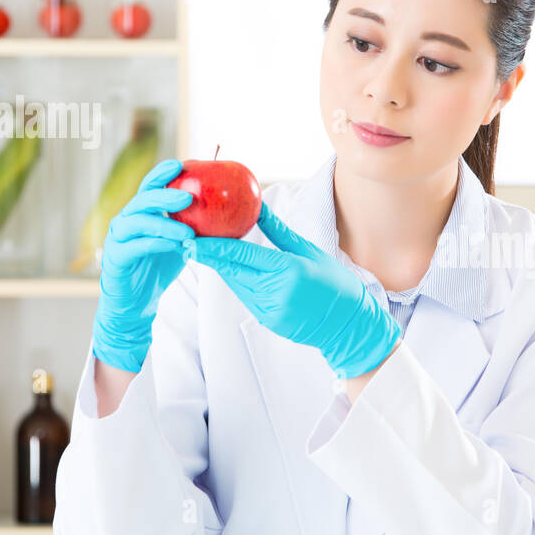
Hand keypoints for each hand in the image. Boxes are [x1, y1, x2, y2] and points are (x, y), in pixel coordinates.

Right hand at [90, 158, 195, 372]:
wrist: (136, 302)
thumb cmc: (160, 266)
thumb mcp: (181, 242)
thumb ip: (195, 225)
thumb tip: (230, 210)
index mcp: (141, 212)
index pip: (150, 187)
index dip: (162, 174)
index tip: (181, 165)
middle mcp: (126, 220)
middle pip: (143, 200)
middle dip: (164, 195)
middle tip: (189, 197)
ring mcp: (118, 238)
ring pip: (137, 222)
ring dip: (163, 224)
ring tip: (188, 231)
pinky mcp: (116, 258)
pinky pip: (136, 247)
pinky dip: (155, 244)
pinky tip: (174, 245)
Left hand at [189, 201, 400, 378]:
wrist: (349, 325)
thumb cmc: (335, 284)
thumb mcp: (310, 252)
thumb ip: (279, 233)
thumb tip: (258, 209)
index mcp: (289, 272)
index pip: (242, 257)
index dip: (214, 248)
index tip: (191, 237)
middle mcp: (276, 293)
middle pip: (232, 271)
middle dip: (208, 256)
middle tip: (186, 239)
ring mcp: (270, 310)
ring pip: (236, 284)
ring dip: (221, 268)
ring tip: (201, 249)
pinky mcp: (268, 321)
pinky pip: (246, 297)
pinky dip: (237, 281)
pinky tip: (228, 269)